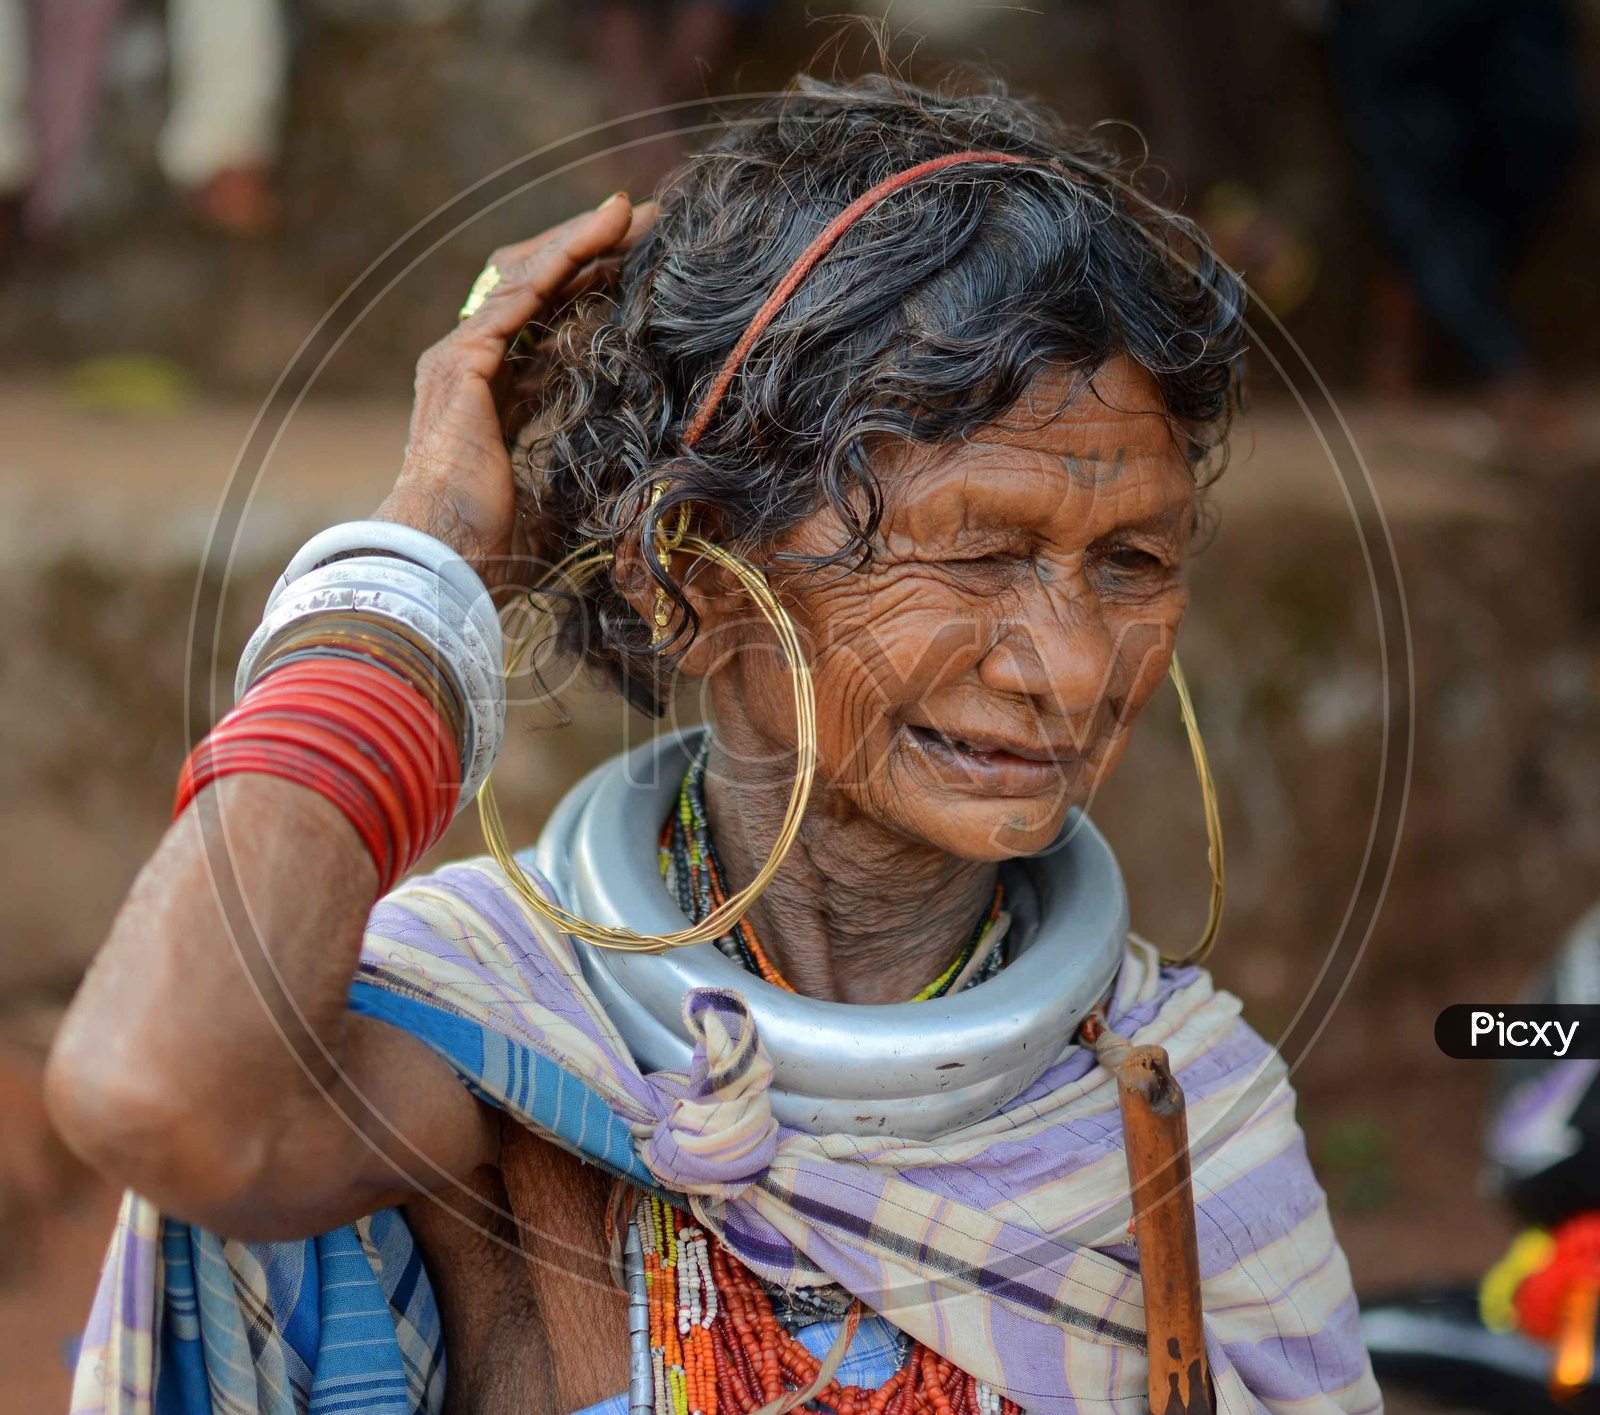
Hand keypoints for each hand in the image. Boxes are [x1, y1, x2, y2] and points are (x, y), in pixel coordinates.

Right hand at [375, 192, 654, 588]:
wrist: (447, 556)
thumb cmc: (496, 542)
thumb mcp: (556, 489)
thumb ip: (582, 462)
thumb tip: (638, 474)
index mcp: (501, 389)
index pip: (552, 317)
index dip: (594, 283)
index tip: (642, 260)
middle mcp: (476, 363)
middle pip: (538, 284)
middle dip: (590, 247)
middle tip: (645, 219)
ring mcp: (461, 359)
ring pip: (525, 280)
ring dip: (576, 243)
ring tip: (624, 215)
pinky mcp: (458, 366)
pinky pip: (508, 305)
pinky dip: (549, 273)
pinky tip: (589, 247)